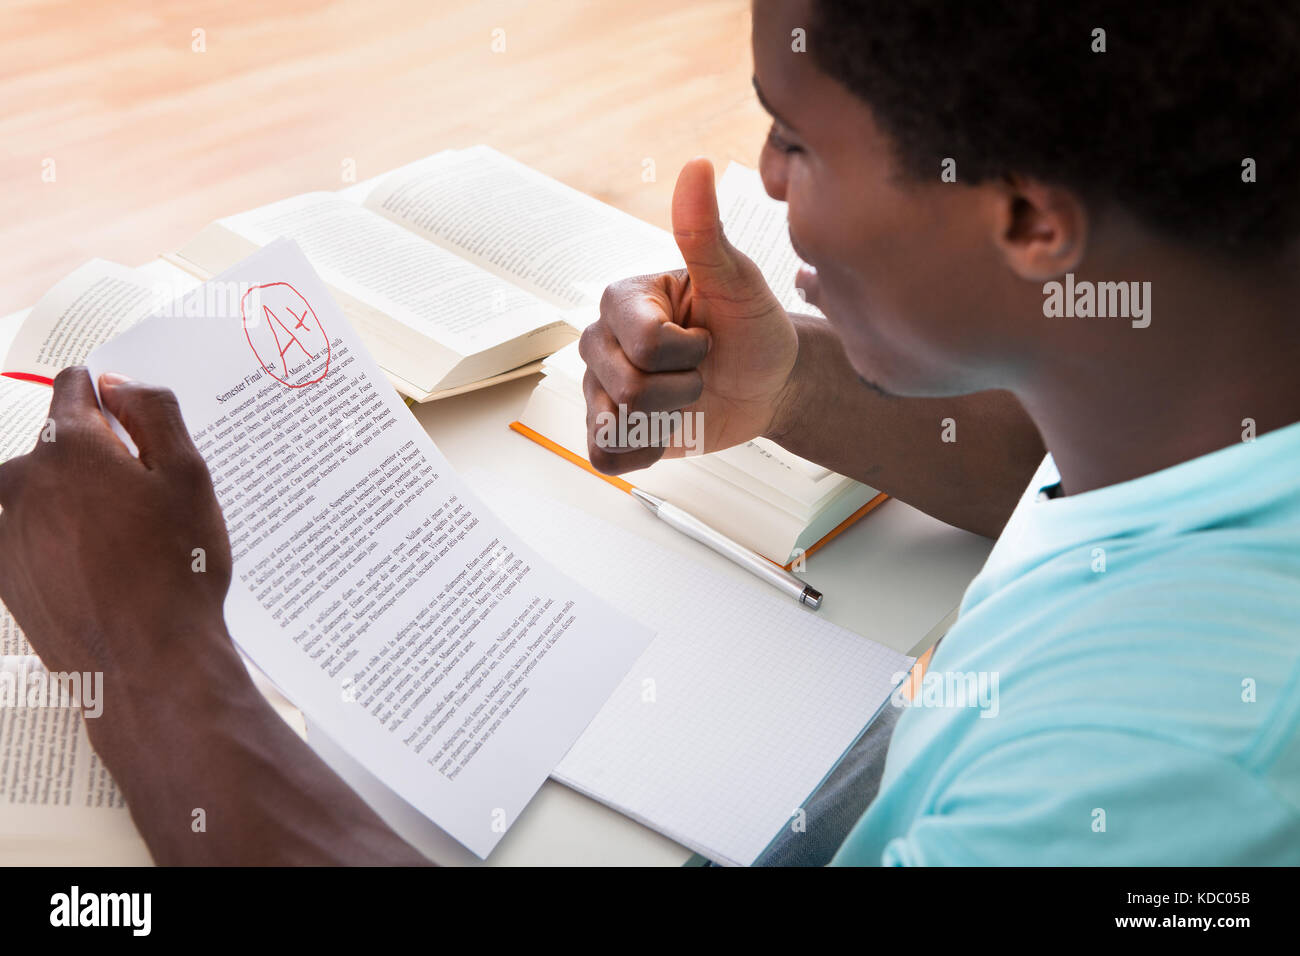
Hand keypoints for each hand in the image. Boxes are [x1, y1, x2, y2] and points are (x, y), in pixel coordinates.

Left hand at [0, 368, 234, 685]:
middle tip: (142, 500)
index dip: (107, 395)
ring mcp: (7, 530)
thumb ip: (153, 412)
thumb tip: (117, 384)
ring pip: (34, 493)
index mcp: (73, 447)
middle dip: (92, 459)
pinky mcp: (3, 574)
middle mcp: (26, 481)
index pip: (73, 388)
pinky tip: (93, 568)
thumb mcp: (190, 476)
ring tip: (121, 543)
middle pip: (54, 445)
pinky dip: (48, 542)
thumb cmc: (177, 571)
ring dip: (68, 502)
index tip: (129, 419)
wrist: (147, 662)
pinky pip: (19, 538)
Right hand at [579, 157, 798, 473]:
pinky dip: (644, 451)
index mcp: (624, 299)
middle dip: (682, 388)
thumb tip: (697, 167)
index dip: (688, 352)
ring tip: (683, 398)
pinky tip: (667, 430)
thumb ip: (706, 232)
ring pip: (618, 424)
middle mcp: (602, 341)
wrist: (768, 384)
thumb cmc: (752, 328)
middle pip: (629, 388)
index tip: (706, 338)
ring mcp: (601, 387)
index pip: (642, 342)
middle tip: (699, 371)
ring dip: (668, 420)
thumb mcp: (737, 282)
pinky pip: (605, 454)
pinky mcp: (609, 429)